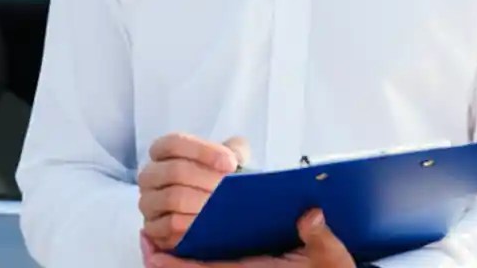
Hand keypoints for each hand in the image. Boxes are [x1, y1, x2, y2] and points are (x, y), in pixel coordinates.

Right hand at [138, 134, 248, 250]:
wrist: (213, 208)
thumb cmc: (217, 176)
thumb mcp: (228, 156)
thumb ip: (234, 149)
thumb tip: (237, 157)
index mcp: (163, 151)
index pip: (174, 143)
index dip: (204, 151)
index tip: (231, 163)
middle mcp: (150, 174)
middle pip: (175, 171)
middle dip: (207, 179)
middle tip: (230, 189)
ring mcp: (148, 201)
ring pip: (172, 198)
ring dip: (203, 203)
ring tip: (224, 206)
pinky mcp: (151, 227)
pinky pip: (169, 226)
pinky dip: (193, 225)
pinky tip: (210, 224)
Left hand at [141, 209, 354, 267]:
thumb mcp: (332, 258)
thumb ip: (321, 238)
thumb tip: (310, 214)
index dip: (177, 263)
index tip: (152, 250)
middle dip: (169, 260)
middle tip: (144, 240)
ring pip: (206, 267)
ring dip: (180, 257)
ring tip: (157, 239)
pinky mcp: (253, 265)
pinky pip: (218, 264)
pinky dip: (197, 256)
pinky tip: (189, 238)